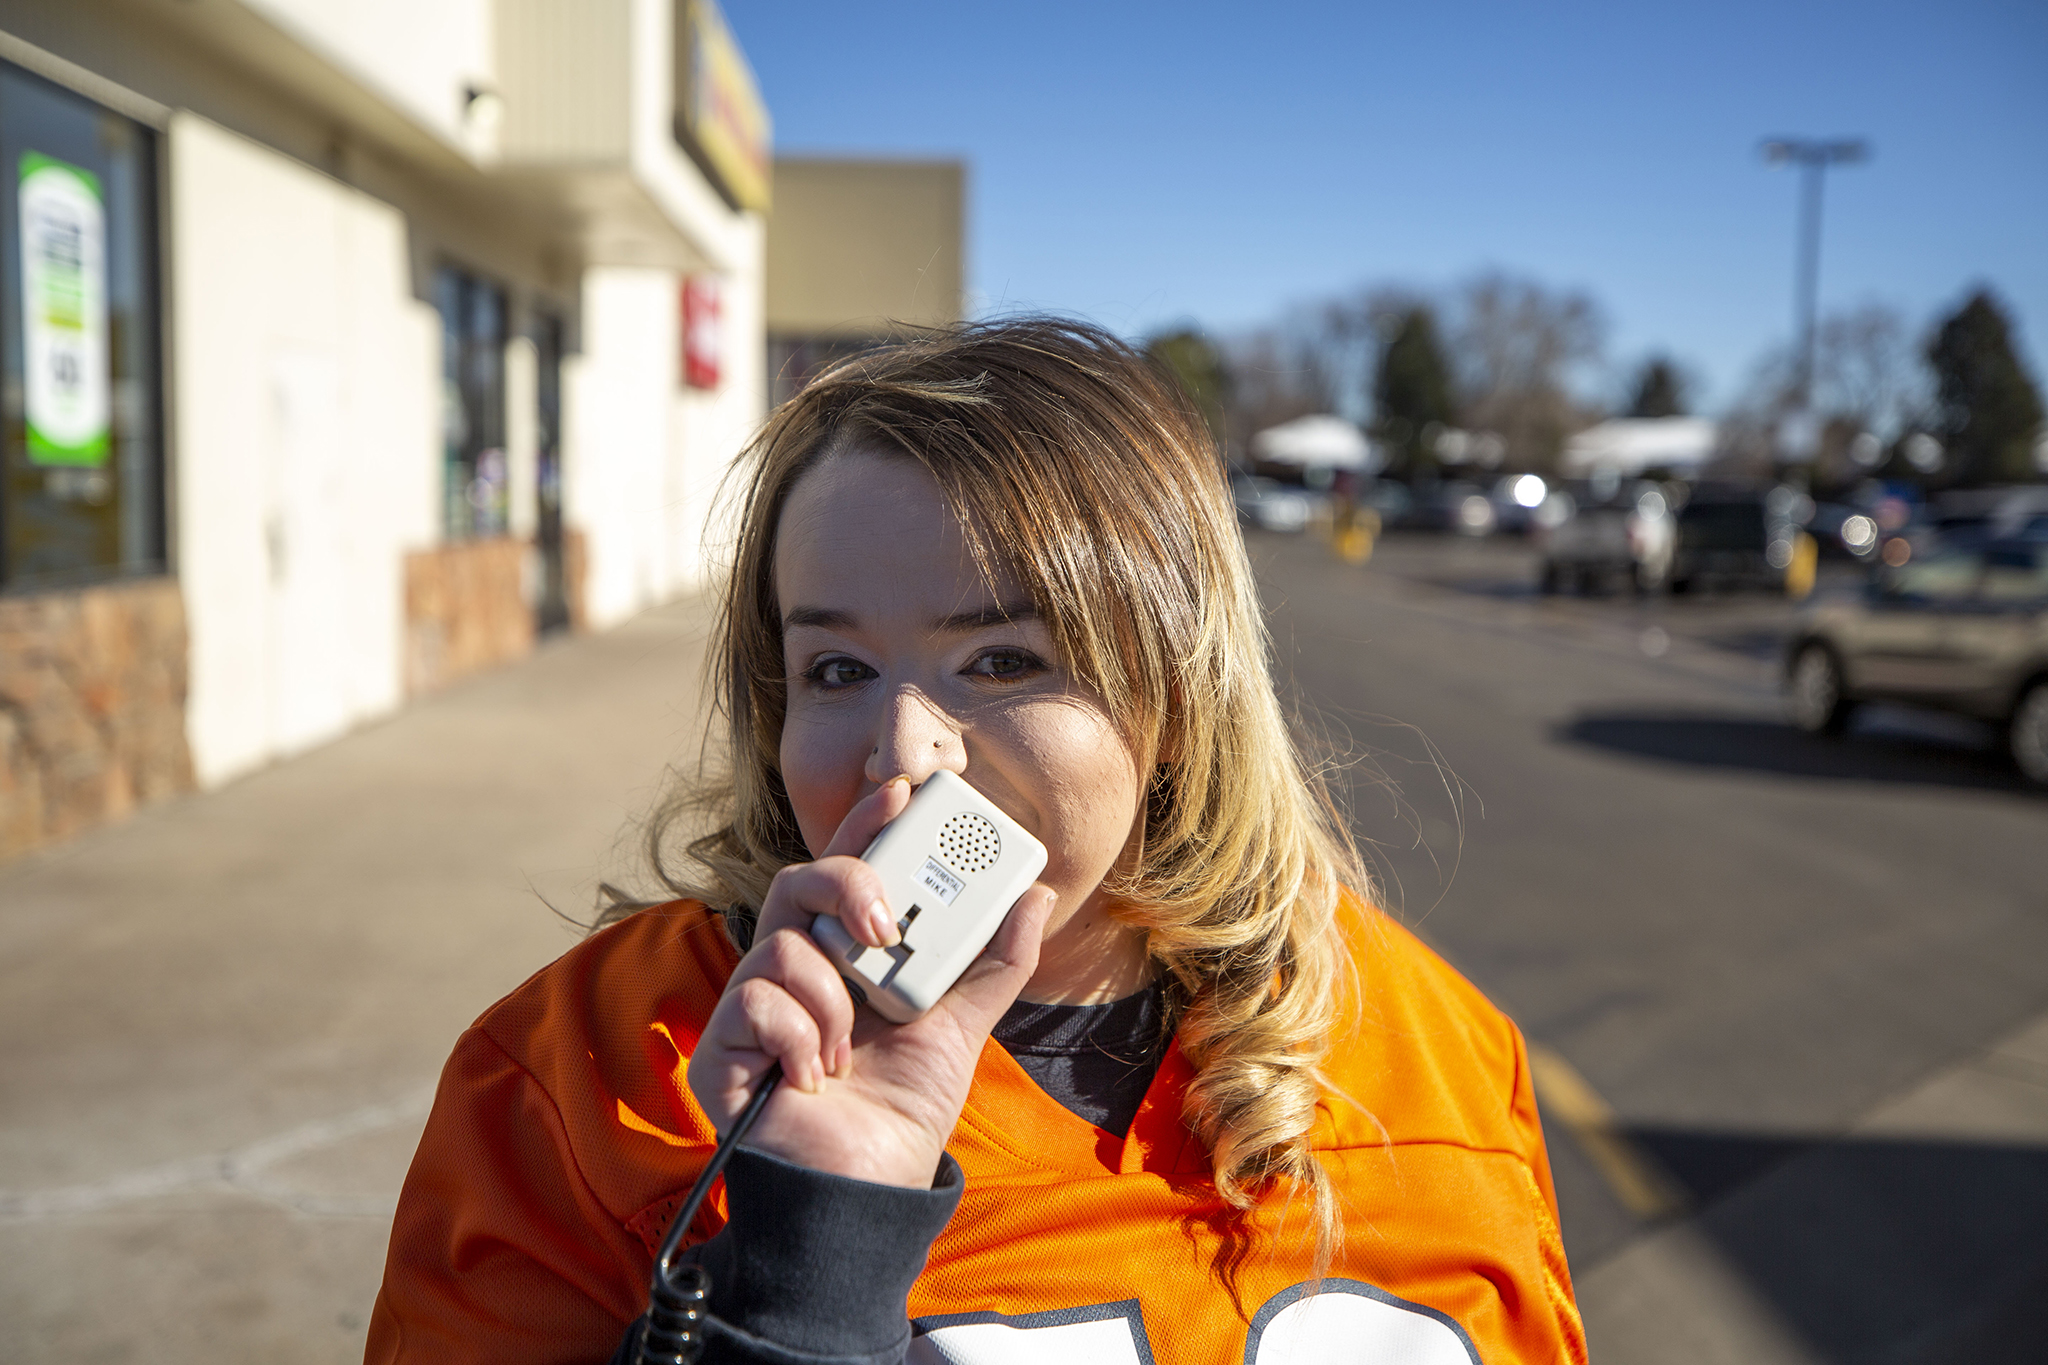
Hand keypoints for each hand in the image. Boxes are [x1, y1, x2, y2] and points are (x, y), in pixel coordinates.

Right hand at [686, 777, 1057, 1188]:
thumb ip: (993, 964)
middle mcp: (795, 974)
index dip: (868, 826)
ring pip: (780, 945)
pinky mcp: (723, 1051)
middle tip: (883, 923)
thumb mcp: (960, 1030)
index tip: (904, 789)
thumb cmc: (898, 1114)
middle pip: (796, 884)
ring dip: (830, 997)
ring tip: (846, 1050)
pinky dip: (797, 1037)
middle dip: (844, 885)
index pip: (848, 874)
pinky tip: (810, 1077)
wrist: (864, 1195)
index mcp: (844, 963)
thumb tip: (1033, 897)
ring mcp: (755, 1010)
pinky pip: (756, 1002)